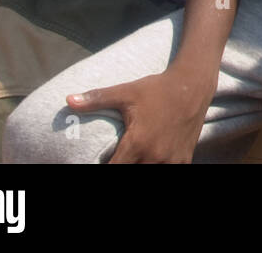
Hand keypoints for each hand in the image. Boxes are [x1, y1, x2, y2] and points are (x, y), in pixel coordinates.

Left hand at [66, 67, 212, 162]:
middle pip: (131, 175)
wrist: (193, 85)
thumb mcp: (126, 92)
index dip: (102, 169)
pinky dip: (158, 168)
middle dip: (122, 167)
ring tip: (134, 159)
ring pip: (150, 175)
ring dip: (140, 168)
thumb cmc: (157, 88)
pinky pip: (169, 172)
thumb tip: (68, 100)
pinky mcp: (184, 160)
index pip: (113, 170)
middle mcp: (155, 156)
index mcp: (137, 144)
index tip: (98, 163)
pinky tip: (152, 160)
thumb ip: (96, 99)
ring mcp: (171, 160)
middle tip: (116, 159)